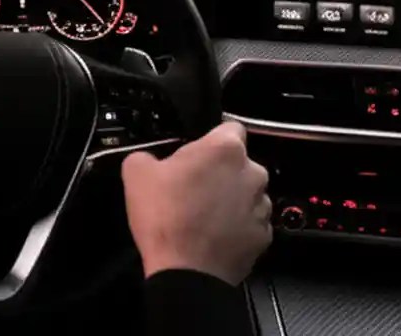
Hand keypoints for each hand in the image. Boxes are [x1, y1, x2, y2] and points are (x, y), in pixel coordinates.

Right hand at [121, 121, 271, 284]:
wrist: (186, 273)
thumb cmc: (165, 219)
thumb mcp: (136, 174)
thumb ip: (146, 154)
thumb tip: (147, 158)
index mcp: (225, 149)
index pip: (229, 127)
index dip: (211, 138)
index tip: (198, 151)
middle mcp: (252, 173)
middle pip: (238, 163)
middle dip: (219, 172)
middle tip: (191, 187)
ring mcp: (261, 206)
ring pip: (246, 193)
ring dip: (229, 200)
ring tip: (201, 216)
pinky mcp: (264, 235)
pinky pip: (250, 223)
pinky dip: (236, 227)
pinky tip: (212, 235)